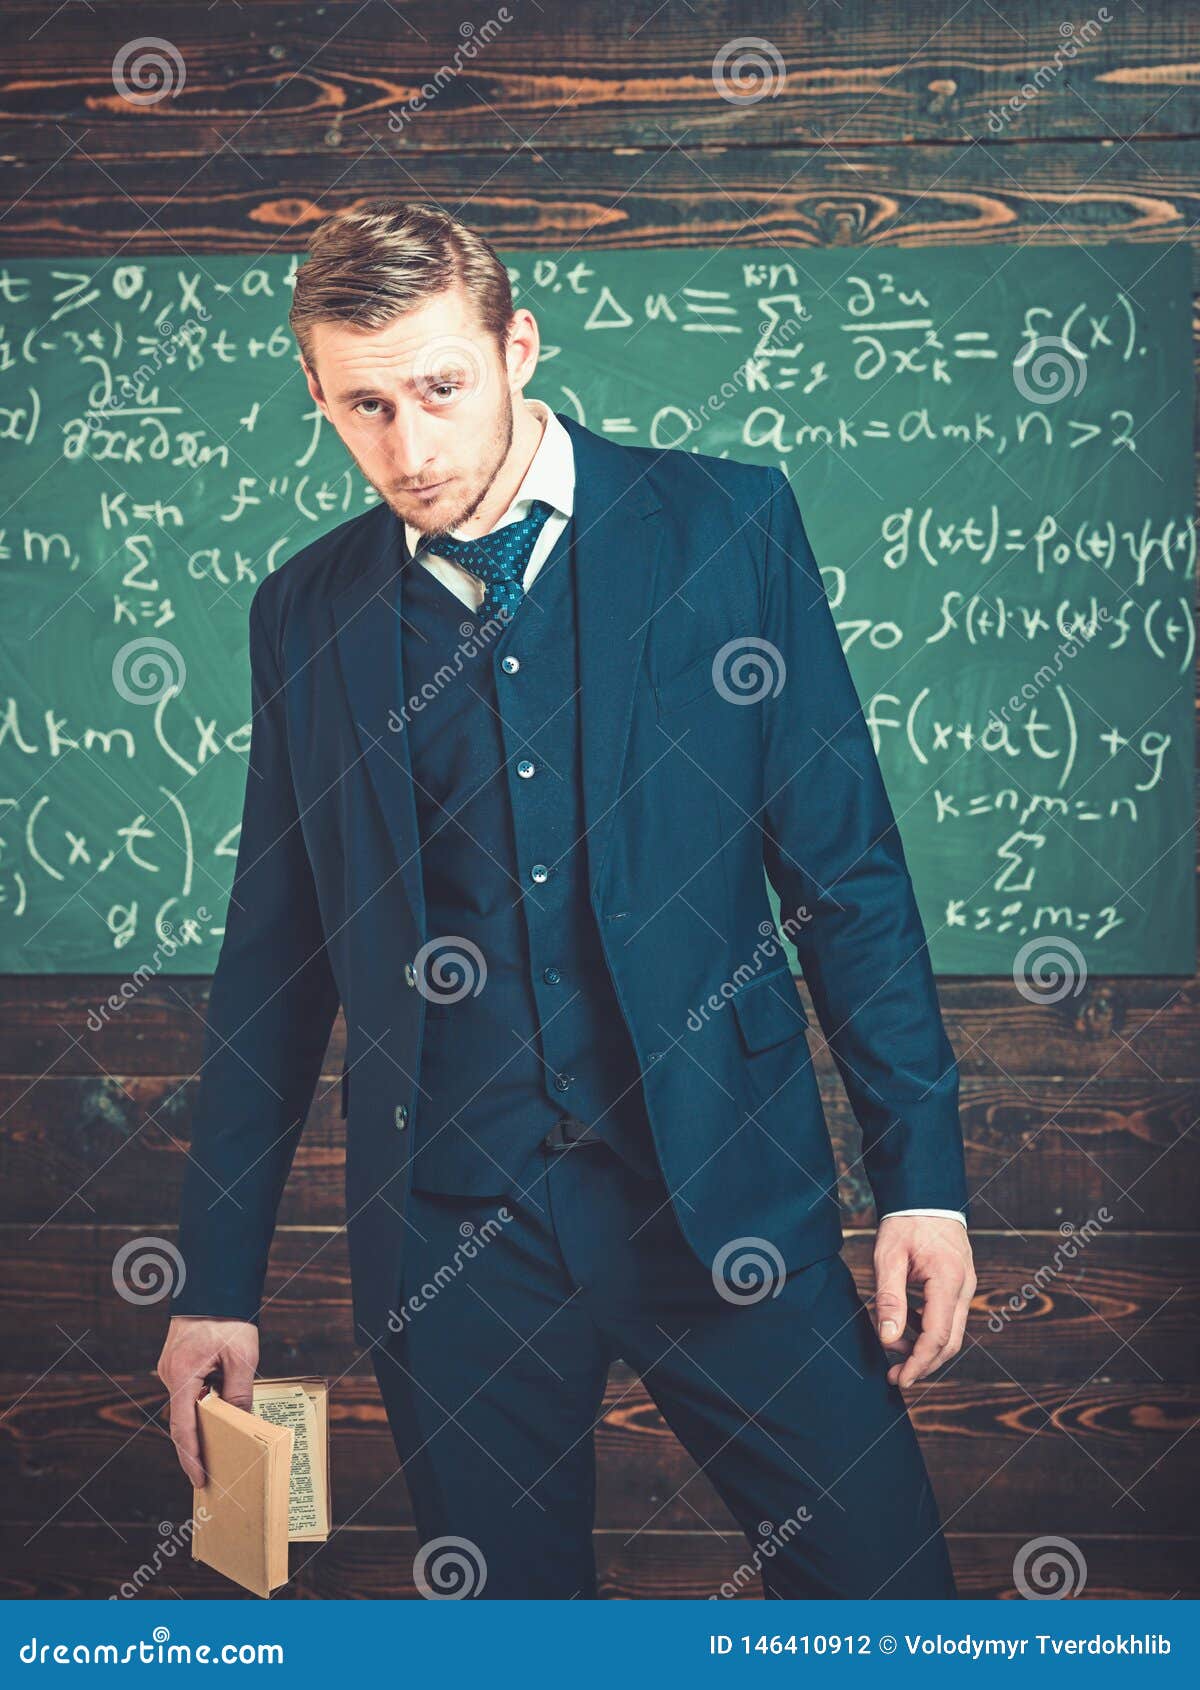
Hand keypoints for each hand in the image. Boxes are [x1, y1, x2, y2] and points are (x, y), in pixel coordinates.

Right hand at [156, 1316, 258, 1486]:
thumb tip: (241, 1422)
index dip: (191, 1456)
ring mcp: (171, 1368)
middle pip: (182, 1419)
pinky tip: (217, 1414)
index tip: (198, 1478)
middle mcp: (170, 1374)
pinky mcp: (177, 1362)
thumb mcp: (242, 1357)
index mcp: (182, 1375)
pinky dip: (200, 1405)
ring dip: (200, 1423)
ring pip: (186, 1405)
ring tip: (220, 1447)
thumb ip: (239, 1392)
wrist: (214, 1284)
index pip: (183, 1427)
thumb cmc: (228, 1317)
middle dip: (196, 1446)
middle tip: (212, 1473)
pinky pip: (187, 1390)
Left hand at [872, 1215, 974, 1387]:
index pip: (938, 1336)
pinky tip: (906, 1326)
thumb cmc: (906, 1221)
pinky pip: (948, 1317)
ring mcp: (965, 1286)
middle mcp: (964, 1287)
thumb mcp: (889, 1257)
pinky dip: (928, 1329)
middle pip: (949, 1342)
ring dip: (924, 1347)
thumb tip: (889, 1339)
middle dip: (922, 1363)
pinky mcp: (959, 1285)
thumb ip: (889, 1299)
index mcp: (948, 1280)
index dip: (919, 1363)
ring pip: (951, 1332)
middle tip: (894, 1375)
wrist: (926, 1194)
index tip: (900, 1379)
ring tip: (892, 1346)